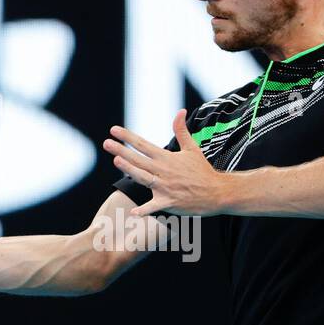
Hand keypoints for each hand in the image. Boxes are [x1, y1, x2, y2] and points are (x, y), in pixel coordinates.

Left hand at [103, 110, 228, 216]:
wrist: (217, 192)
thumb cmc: (202, 171)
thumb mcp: (192, 148)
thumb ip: (181, 131)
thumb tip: (180, 111)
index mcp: (167, 158)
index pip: (143, 144)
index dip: (128, 137)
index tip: (114, 130)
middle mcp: (164, 171)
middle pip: (139, 159)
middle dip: (122, 150)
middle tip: (106, 143)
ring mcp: (165, 187)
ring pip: (143, 177)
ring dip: (129, 170)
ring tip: (116, 161)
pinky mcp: (169, 202)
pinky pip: (154, 207)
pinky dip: (145, 210)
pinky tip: (134, 212)